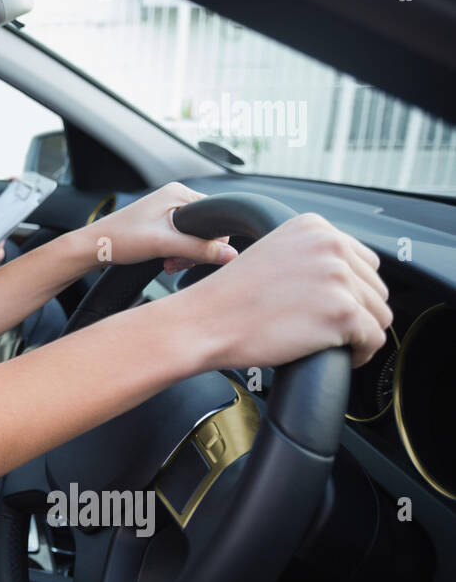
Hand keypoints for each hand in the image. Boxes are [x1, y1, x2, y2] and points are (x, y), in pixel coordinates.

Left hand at [78, 182, 238, 273]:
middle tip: (178, 261)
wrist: (93, 248)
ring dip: (185, 255)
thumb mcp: (164, 245)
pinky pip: (181, 240)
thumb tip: (231, 255)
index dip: (213, 239)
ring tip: (169, 262)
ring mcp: (166, 211)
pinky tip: (165, 261)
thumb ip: (199, 249)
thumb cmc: (120, 239)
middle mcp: (174, 197)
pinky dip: (176, 253)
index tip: (198, 255)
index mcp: (178, 192)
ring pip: (193, 237)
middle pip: (205, 228)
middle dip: (196, 250)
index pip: (215, 214)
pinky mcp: (160, 224)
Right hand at [176, 211, 391, 370]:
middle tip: (324, 328)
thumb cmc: (227, 298)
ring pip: (380, 314)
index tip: (330, 307)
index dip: (350, 290)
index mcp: (314, 226)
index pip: (364, 260)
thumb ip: (310, 257)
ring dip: (358, 333)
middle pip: (376, 287)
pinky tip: (335, 355)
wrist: (203, 322)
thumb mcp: (271, 254)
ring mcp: (339, 278)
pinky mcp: (343, 312)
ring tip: (330, 343)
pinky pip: (375, 339)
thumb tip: (346, 278)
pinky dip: (359, 353)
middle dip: (355, 311)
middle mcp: (331, 245)